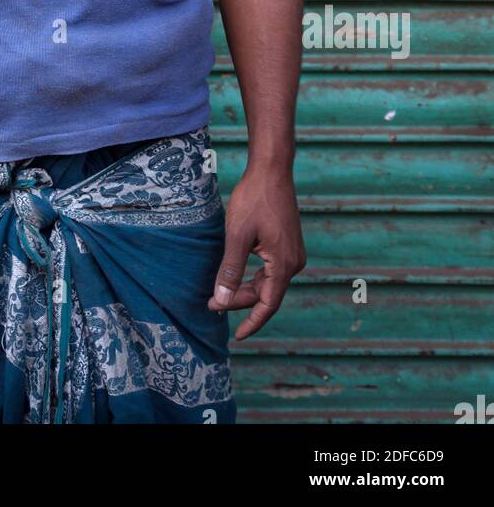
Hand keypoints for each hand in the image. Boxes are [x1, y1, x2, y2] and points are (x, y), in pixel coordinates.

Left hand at [207, 165, 305, 339]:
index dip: (252, 322)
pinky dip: (254, 275)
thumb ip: (230, 270)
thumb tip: (222, 301)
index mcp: (284, 264)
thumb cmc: (254, 199)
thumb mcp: (237, 236)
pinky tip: (236, 274)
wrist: (271, 170)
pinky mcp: (288, 243)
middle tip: (212, 304)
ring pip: (268, 281)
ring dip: (245, 288)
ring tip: (220, 293)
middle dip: (240, 301)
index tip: (237, 336)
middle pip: (266, 293)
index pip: (268, 304)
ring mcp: (292, 252)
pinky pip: (271, 269)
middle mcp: (294, 262)